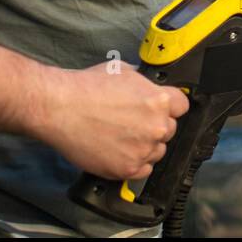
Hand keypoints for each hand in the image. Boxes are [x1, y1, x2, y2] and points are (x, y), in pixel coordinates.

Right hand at [32, 61, 189, 180]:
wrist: (59, 107)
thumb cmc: (86, 87)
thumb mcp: (124, 71)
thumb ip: (144, 83)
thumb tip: (150, 87)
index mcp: (159, 100)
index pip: (182, 107)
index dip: (170, 107)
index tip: (161, 110)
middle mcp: (156, 126)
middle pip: (169, 130)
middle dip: (154, 126)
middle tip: (133, 123)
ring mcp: (142, 150)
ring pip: (157, 151)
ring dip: (145, 146)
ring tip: (122, 137)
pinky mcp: (126, 168)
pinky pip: (143, 170)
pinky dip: (134, 164)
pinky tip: (119, 152)